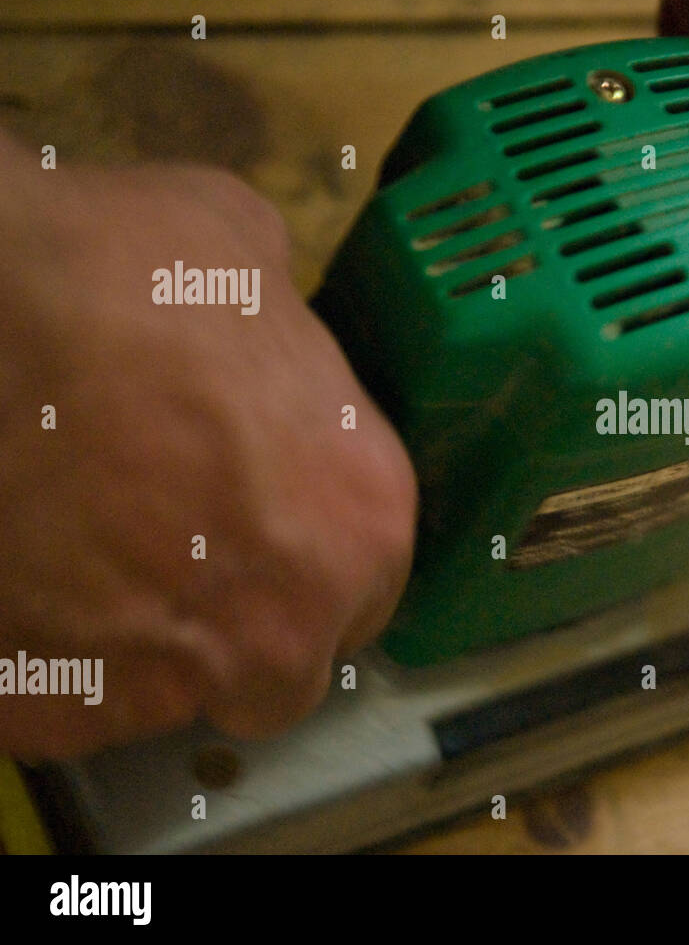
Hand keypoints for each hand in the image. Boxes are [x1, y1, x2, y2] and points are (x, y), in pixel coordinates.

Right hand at [0, 137, 416, 758]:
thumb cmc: (137, 276)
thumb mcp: (259, 270)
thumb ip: (289, 357)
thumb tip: (265, 350)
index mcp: (365, 528)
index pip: (360, 598)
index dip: (303, 570)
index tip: (253, 542)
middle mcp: (286, 627)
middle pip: (275, 674)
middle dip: (232, 632)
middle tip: (165, 562)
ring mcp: (167, 680)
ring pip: (162, 701)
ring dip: (131, 649)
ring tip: (75, 561)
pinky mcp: (50, 703)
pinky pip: (56, 707)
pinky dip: (40, 666)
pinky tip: (21, 584)